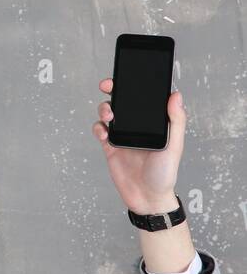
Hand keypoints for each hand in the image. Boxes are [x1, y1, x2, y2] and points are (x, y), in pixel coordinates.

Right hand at [92, 79, 183, 214]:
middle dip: (113, 90)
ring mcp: (122, 135)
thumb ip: (176, 121)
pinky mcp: (110, 146)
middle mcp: (137, 127)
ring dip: (104, 109)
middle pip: (122, 101)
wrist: (146, 198)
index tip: (128, 75)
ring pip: (108, 112)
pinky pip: (99, 130)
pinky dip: (98, 127)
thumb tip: (176, 95)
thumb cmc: (165, 174)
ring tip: (108, 115)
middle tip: (108, 85)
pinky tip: (103, 132)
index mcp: (154, 124)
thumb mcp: (174, 146)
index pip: (145, 99)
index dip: (135, 84)